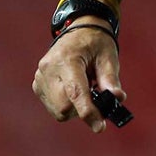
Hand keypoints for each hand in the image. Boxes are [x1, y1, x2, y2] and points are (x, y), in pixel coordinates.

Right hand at [32, 17, 125, 133]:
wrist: (79, 28)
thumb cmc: (96, 42)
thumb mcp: (109, 56)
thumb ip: (111, 79)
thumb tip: (117, 98)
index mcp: (67, 59)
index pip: (76, 92)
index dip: (88, 112)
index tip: (99, 127)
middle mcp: (48, 69)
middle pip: (65, 107)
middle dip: (83, 108)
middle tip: (98, 97)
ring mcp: (40, 77)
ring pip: (58, 110)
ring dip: (75, 107)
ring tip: (86, 87)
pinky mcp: (37, 84)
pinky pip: (53, 106)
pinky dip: (67, 103)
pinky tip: (75, 87)